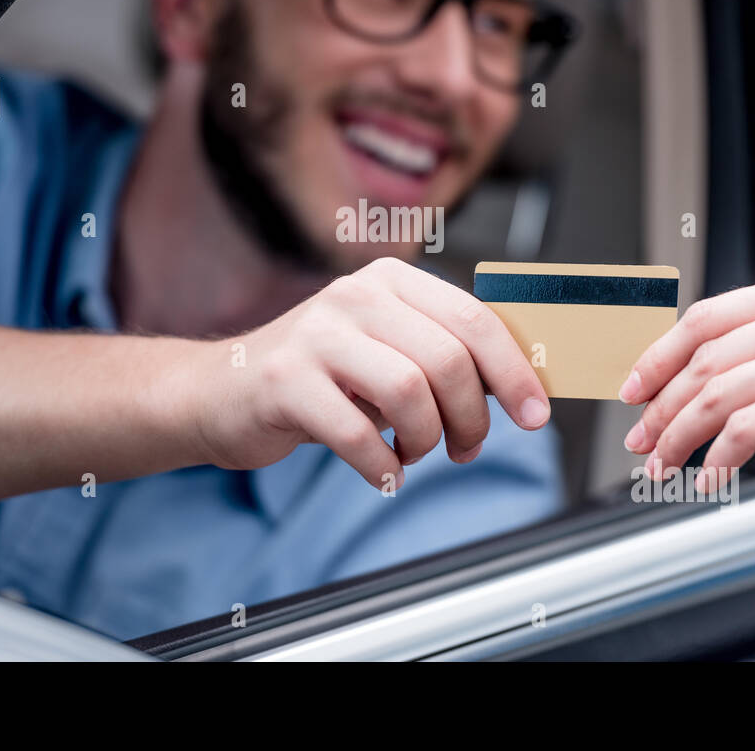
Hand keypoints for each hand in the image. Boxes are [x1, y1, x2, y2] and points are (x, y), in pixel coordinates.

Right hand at [188, 257, 550, 490]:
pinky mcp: (285, 381)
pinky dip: (382, 467)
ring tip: (415, 455)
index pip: (474, 320)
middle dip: (472, 419)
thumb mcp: (384, 349)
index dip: (515, 372)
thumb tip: (520, 386)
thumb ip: (442, 355)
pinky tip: (382, 473)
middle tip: (462, 448)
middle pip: (449, 360)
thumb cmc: (318, 377)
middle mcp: (355, 296)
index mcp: (390, 281)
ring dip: (427, 442)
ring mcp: (316, 336)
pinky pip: (357, 435)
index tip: (535, 415)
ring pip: (410, 393)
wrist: (219, 390)